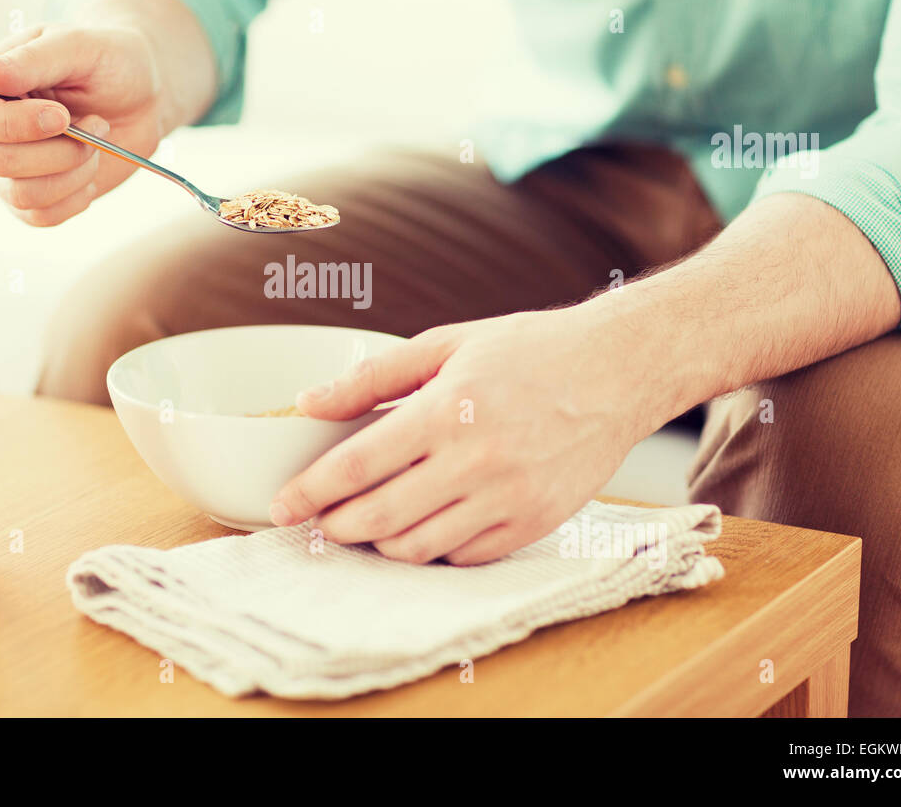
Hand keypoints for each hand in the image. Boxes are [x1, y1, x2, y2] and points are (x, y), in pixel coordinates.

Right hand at [0, 21, 167, 225]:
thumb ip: (31, 61)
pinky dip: (77, 196)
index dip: (13, 124)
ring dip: (75, 171)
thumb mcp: (77, 46)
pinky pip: (43, 217)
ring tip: (96, 142)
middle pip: (0, 162)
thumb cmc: (108, 62)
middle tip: (97, 123)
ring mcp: (6, 170)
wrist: (143, 96)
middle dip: (62, 149)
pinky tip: (90, 167)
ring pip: (24, 195)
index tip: (62, 115)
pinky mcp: (32, 199)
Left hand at [270, 307, 664, 564]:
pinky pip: (463, 557)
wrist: (617, 371)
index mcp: (446, 410)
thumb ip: (372, 378)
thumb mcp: (445, 344)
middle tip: (319, 520)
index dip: (309, 491)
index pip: (356, 466)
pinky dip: (431, 550)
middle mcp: (476, 461)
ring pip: (418, 548)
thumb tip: (309, 403)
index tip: (283, 505)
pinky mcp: (534, 524)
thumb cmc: (527, 351)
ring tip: (364, 525)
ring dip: (379, 544)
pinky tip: (419, 527)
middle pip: (379, 517)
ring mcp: (508, 499)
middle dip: (336, 526)